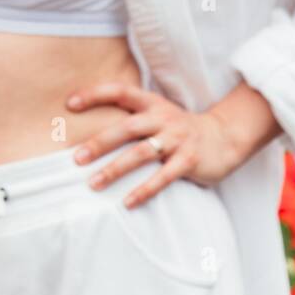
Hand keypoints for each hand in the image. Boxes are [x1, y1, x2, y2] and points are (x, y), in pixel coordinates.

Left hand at [66, 82, 242, 208]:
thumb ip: (131, 117)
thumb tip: (88, 127)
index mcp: (152, 104)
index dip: (96, 94)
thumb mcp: (158, 114)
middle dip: (100, 143)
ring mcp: (177, 139)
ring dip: (116, 169)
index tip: (69, 103)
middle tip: (76, 158)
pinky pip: (164, 177)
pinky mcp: (189, 160)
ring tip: (94, 184)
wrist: (224, 137)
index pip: (121, 91)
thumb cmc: (179, 129)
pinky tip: (127, 202)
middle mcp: (164, 118)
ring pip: (142, 154)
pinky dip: (144, 190)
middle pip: (127, 127)